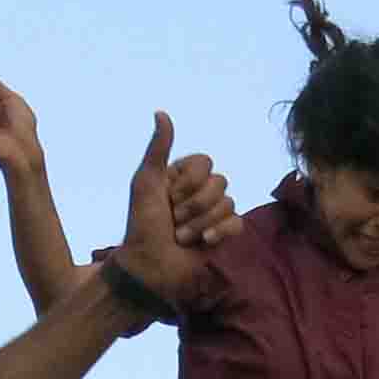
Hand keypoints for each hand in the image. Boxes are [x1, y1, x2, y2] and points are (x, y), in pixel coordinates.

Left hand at [107, 115, 237, 311]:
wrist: (148, 267)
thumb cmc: (142, 226)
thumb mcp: (146, 183)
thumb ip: (157, 149)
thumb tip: (160, 112)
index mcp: (182, 178)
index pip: (205, 162)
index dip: (189, 181)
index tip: (169, 196)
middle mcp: (200, 193)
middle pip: (219, 182)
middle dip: (193, 205)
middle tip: (173, 221)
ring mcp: (213, 214)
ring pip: (227, 204)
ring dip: (199, 223)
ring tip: (181, 237)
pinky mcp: (223, 235)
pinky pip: (237, 222)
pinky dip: (219, 232)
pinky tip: (203, 242)